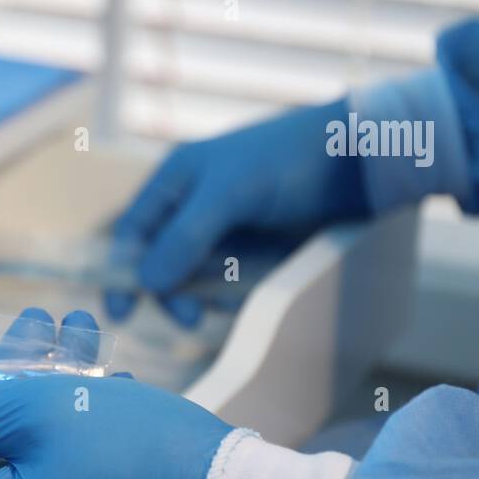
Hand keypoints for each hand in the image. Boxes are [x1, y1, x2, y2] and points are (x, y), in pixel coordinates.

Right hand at [107, 99, 367, 325]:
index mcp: (175, 181)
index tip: (121, 313)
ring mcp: (225, 230)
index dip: (122, 271)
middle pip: (161, 262)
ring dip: (205, 295)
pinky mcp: (254, 249)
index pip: (133, 233)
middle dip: (171, 291)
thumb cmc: (287, 161)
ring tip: (227, 301)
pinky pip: (229, 281)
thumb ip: (187, 236)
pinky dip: (232, 293)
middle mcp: (193, 206)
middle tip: (191, 318)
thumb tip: (147, 282)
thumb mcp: (230, 193)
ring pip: (196, 277)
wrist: (356, 160)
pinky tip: (247, 293)